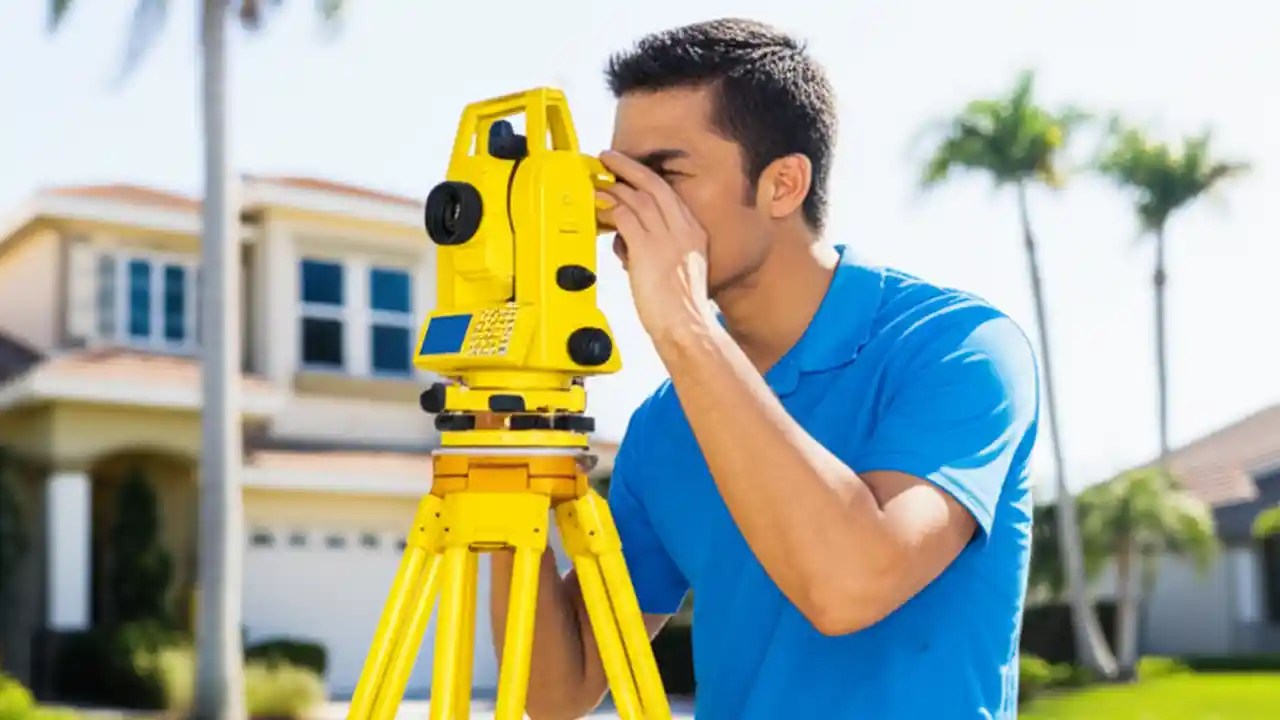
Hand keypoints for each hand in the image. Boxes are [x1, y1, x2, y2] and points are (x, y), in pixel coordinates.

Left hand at [597, 150, 714, 342]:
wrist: (687, 328)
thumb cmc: (680, 310)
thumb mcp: (676, 273)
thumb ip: (654, 252)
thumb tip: (625, 244)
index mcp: (694, 235)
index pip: (669, 195)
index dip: (646, 179)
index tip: (630, 172)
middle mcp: (683, 231)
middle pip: (654, 186)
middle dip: (629, 168)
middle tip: (610, 158)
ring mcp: (667, 239)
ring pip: (638, 198)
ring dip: (614, 187)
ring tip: (597, 181)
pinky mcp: (649, 250)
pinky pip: (626, 218)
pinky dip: (610, 209)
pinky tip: (599, 207)